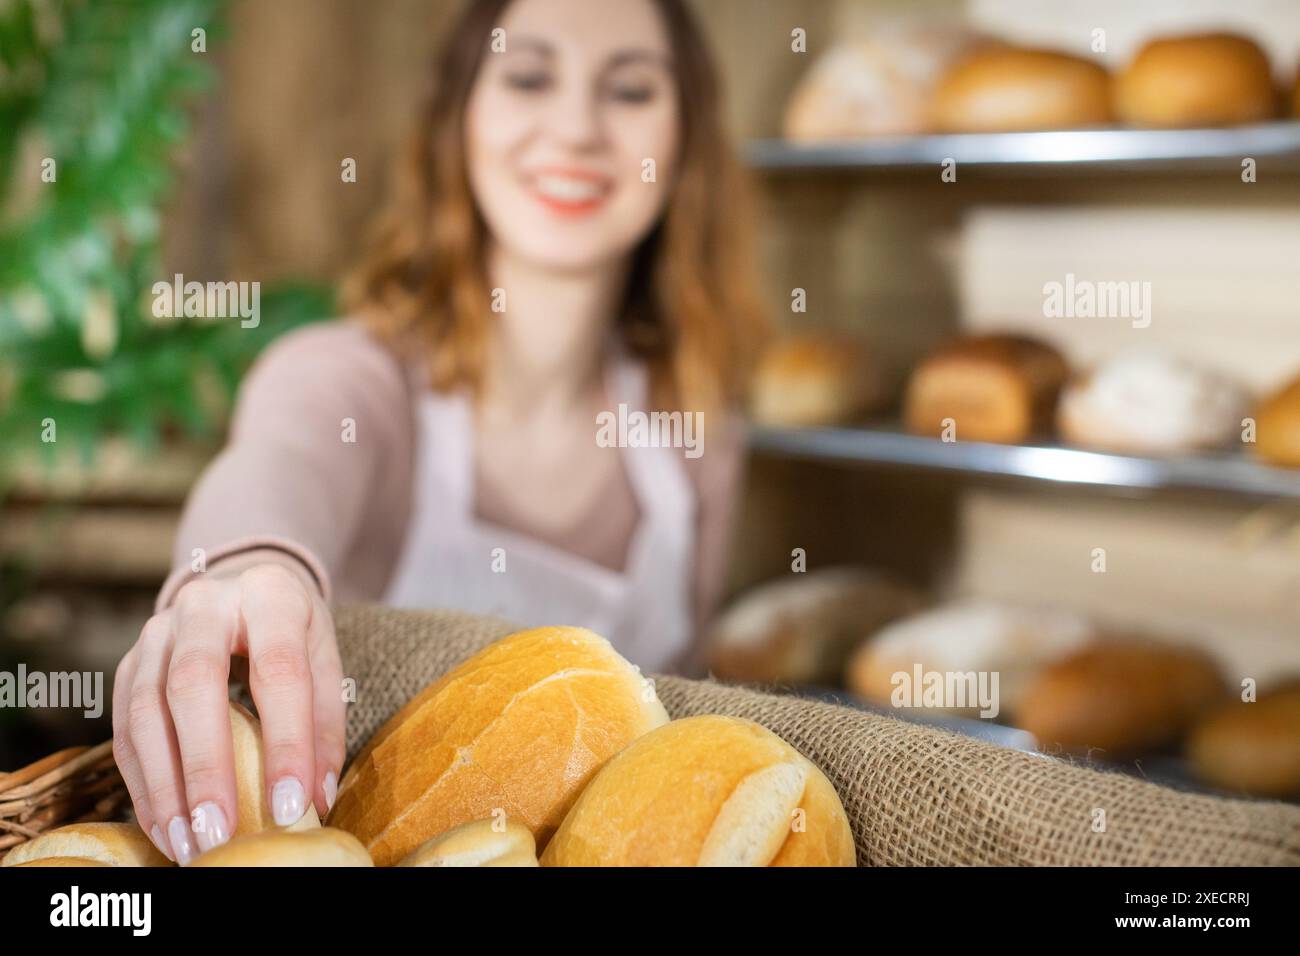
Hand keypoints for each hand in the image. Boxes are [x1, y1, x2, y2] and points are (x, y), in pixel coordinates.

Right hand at [112, 560, 343, 863]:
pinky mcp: (127, 665)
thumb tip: (315, 798)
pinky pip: (125, 730)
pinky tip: (166, 826)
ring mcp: (156, 633)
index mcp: (269, 594)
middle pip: (194, 683)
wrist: (244, 591)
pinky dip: (144, 785)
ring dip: (164, 787)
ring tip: (189, 843)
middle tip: (220, 832)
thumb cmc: (291, 634)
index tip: (290, 804)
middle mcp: (204, 605)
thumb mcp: (324, 661)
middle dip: (205, 766)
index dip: (286, 741)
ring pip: (147, 711)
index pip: (278, 669)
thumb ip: (324, 725)